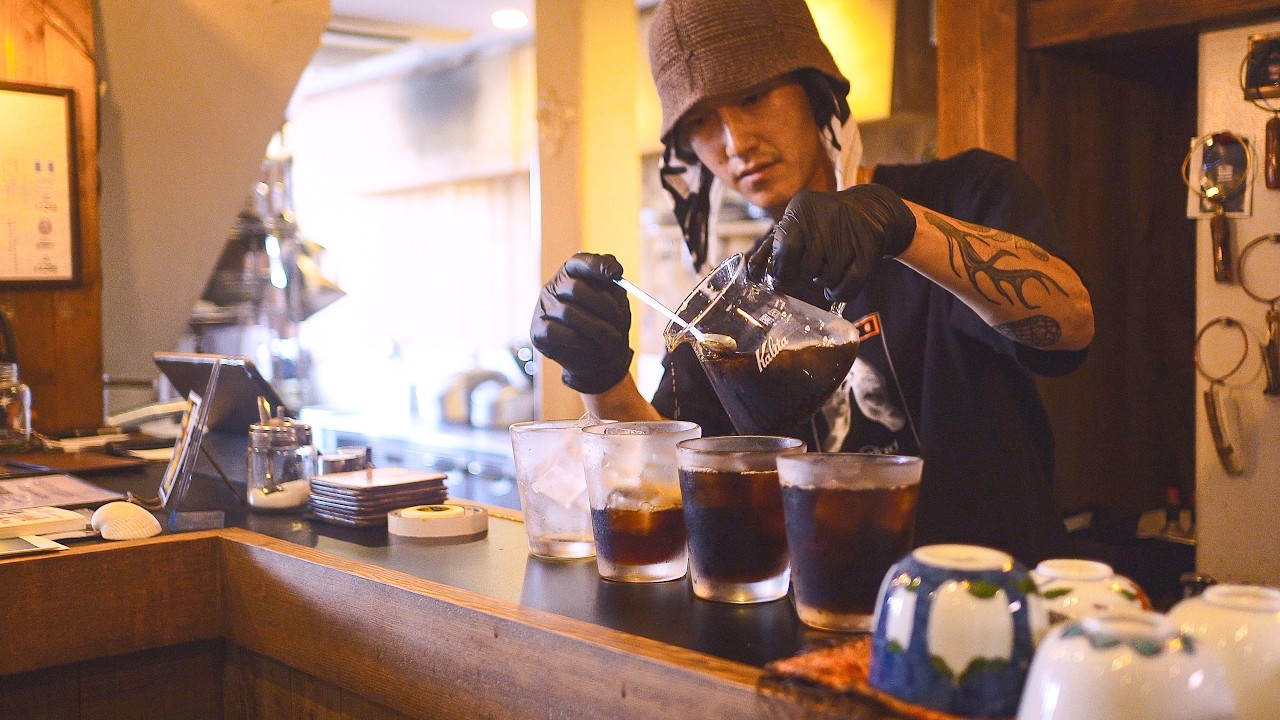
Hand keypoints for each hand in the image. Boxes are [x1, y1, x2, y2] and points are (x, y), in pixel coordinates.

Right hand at [530, 253, 632, 393]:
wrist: (597, 360)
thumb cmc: (606, 325)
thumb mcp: (616, 304)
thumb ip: (614, 286)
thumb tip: (613, 268)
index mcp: (571, 275)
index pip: (579, 262)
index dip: (597, 265)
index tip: (616, 273)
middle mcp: (553, 288)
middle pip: (574, 288)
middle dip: (602, 304)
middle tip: (619, 317)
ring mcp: (543, 308)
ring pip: (568, 313)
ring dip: (595, 327)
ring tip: (613, 338)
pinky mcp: (537, 331)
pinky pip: (555, 332)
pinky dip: (577, 340)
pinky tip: (590, 344)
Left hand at [747, 184, 915, 301]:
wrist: (871, 208)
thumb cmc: (824, 222)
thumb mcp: (798, 221)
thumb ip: (773, 246)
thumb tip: (752, 272)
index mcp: (802, 209)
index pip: (786, 248)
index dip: (782, 269)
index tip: (783, 277)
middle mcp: (826, 217)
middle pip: (807, 267)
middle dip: (807, 275)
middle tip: (812, 268)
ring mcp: (849, 232)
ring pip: (828, 278)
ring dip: (825, 283)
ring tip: (828, 270)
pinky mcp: (869, 246)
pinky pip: (849, 284)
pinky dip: (841, 293)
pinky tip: (836, 289)